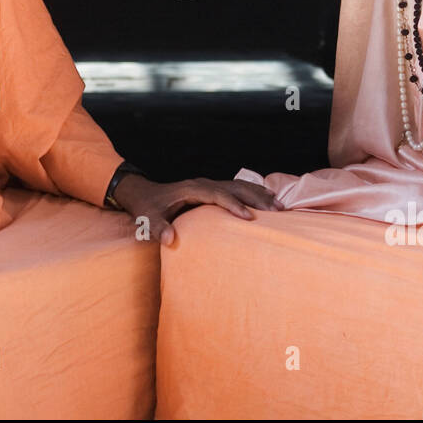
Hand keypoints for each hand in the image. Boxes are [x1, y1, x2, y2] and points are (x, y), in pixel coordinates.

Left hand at [112, 174, 282, 245]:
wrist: (143, 193)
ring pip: (239, 186)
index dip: (233, 205)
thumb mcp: (148, 219)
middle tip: (276, 211)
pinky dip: (253, 193)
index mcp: (191, 189)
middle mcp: (203, 184)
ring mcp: (208, 185)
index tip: (249, 218)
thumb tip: (169, 238)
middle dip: (256, 198)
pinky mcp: (212, 190)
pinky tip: (268, 198)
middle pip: (234, 187)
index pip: (217, 195)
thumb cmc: (147, 207)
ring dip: (259, 195)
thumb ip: (157, 228)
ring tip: (280, 207)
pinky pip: (236, 189)